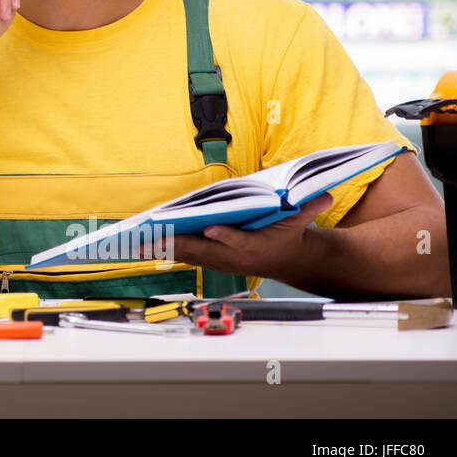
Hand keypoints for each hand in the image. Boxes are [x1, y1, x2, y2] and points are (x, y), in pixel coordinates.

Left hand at [138, 193, 334, 280]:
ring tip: (134, 241)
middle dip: (174, 244)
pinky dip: (162, 249)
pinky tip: (141, 243)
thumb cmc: (289, 237)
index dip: (225, 236)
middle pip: (200, 250)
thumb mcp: (301, 221)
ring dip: (161, 249)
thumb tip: (322, 194)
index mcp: (253, 247)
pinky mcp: (208, 260)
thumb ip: (309, 208)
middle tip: (150, 237)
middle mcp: (231, 258)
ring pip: (185, 254)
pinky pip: (182, 254)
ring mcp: (218, 261)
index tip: (210, 228)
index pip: (237, 242)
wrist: (288, 262)